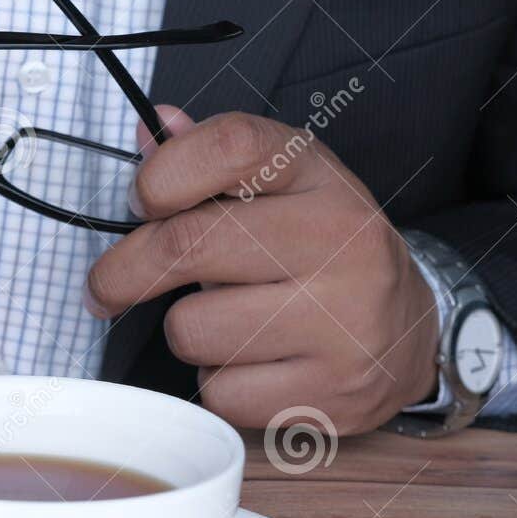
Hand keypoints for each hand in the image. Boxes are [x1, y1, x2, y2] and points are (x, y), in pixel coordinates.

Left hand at [85, 108, 438, 433]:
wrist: (411, 333)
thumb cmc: (322, 252)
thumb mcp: (282, 189)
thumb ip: (213, 161)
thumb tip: (153, 125)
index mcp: (321, 178)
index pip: (230, 146)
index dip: (161, 174)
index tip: (138, 202)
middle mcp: (342, 241)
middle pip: (189, 245)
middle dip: (124, 272)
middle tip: (104, 288)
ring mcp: (343, 320)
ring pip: (193, 329)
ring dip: (188, 331)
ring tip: (229, 323)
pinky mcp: (331, 392)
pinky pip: (219, 391)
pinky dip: (219, 382)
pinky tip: (256, 364)